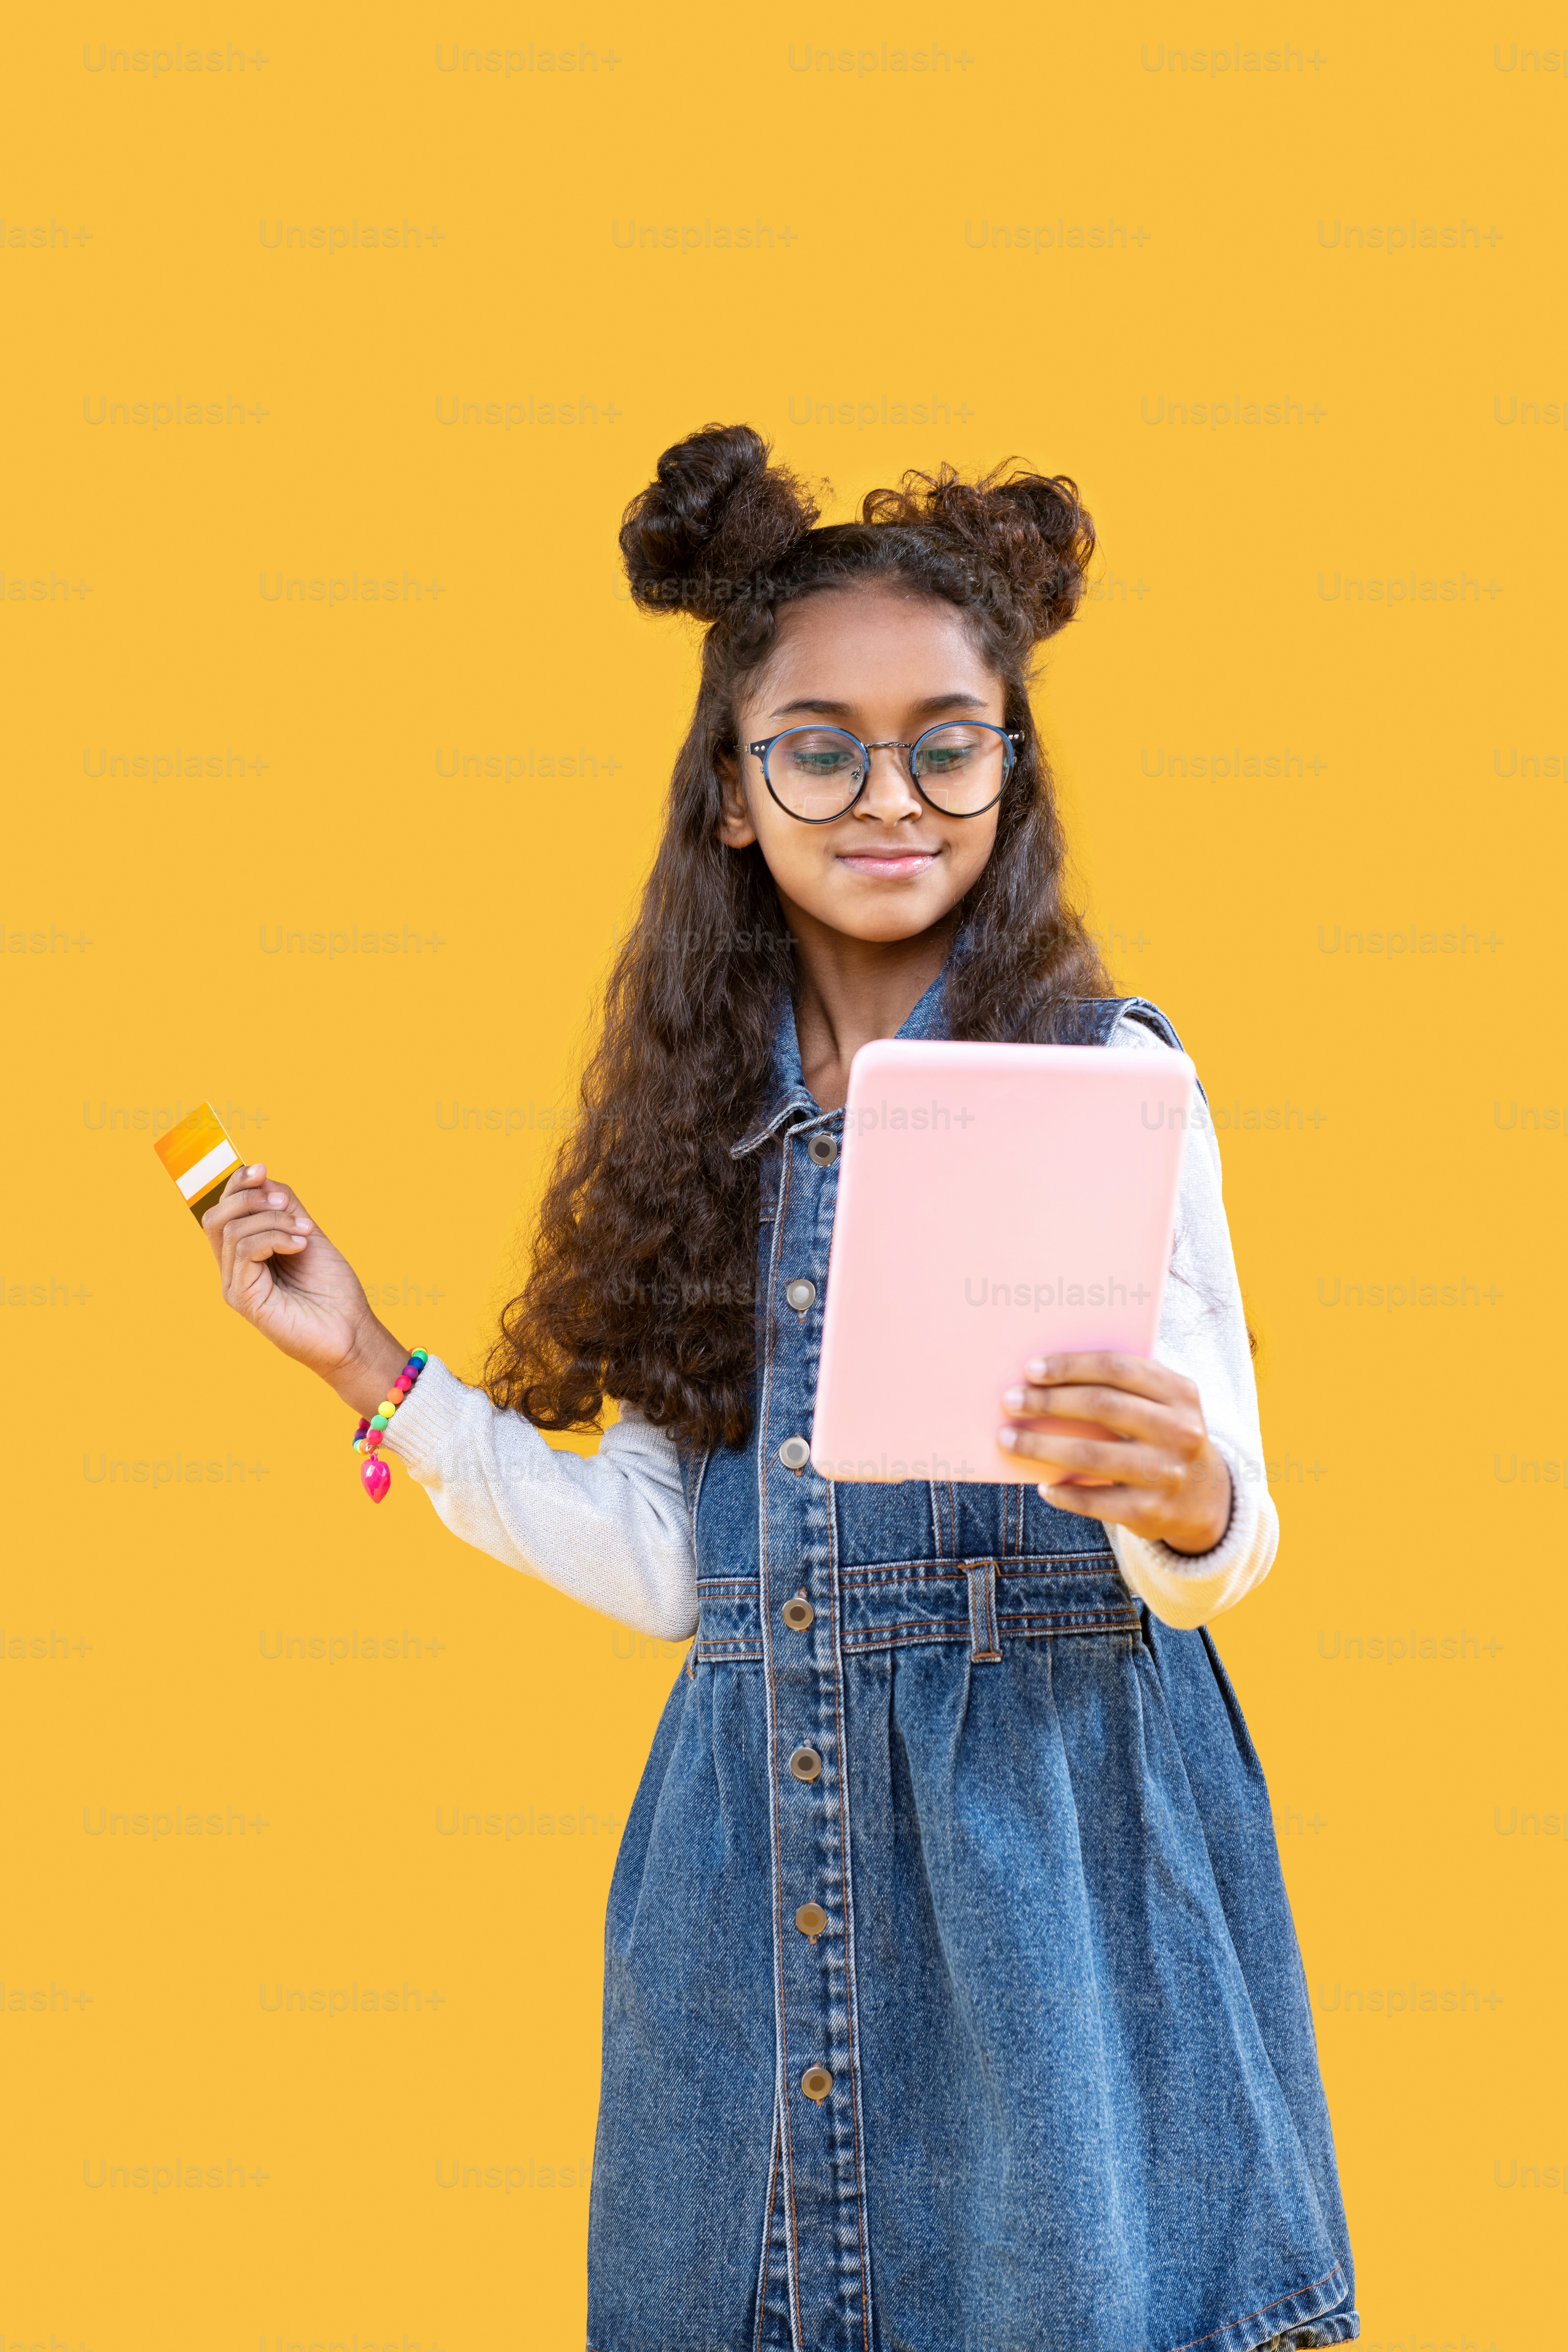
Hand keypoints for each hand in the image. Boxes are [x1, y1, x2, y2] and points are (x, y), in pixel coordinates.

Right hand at [201, 1164, 408, 1415]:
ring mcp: (236, 1286)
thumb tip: (261, 1175)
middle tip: (286, 1203)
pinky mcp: (245, 1299)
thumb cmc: (332, 1289)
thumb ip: (284, 1207)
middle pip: (216, 1218)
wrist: (351, 1331)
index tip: (262, 1169)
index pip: (224, 1212)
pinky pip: (245, 1251)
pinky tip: (300, 1244)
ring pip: (232, 1231)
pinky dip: (274, 1237)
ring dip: (273, 1220)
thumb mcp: (308, 1234)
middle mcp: (234, 1271)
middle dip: (248, 1197)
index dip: (237, 1185)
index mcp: (246, 1255)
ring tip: (304, 1232)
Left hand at [996, 1352, 1232, 1555]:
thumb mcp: (1160, 1406)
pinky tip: (1042, 1485)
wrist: (1204, 1499)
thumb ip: (1120, 1388)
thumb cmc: (1161, 1437)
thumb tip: (1044, 1379)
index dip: (1071, 1366)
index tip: (1030, 1369)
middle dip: (1048, 1402)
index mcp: (1179, 1393)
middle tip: (1010, 1400)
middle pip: (1102, 1406)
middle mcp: (1179, 1431)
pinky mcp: (1151, 1511)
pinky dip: (1064, 1493)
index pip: (1118, 1368)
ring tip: (1007, 1440)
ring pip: (1091, 1455)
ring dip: (1041, 1446)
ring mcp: (1167, 1473)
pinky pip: (1095, 1501)